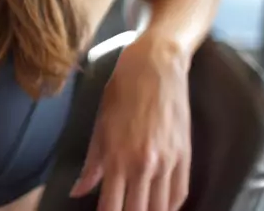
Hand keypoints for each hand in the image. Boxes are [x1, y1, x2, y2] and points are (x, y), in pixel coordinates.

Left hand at [70, 35, 191, 210]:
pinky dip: (170, 206)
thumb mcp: (100, 125)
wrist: (156, 66)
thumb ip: (91, 163)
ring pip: (160, 208)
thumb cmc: (122, 91)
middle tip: (123, 210)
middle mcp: (143, 165)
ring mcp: (167, 162)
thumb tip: (78, 190)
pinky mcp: (185, 156)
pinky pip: (179, 194)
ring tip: (141, 209)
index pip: (110, 206)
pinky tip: (161, 207)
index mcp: (117, 157)